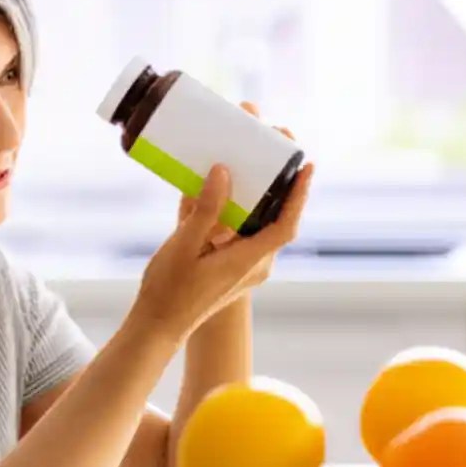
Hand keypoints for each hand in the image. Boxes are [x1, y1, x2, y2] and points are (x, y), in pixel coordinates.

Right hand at [174, 101, 298, 285]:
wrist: (157, 326)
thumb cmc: (169, 291)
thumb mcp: (184, 247)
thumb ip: (205, 210)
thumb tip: (224, 172)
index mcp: (249, 261)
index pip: (285, 224)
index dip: (299, 195)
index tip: (307, 165)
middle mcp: (253, 262)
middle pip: (274, 215)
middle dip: (276, 178)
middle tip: (274, 140)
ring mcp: (242, 262)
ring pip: (256, 219)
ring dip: (254, 188)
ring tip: (250, 151)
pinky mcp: (228, 261)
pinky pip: (238, 227)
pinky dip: (233, 204)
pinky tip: (220, 180)